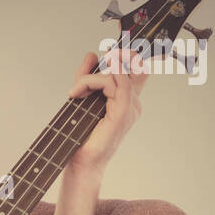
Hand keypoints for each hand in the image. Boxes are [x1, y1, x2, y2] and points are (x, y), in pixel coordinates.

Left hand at [65, 47, 146, 175]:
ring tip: (76, 91)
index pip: (137, 68)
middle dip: (114, 58)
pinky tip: (78, 93)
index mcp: (127, 101)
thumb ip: (87, 76)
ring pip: (117, 72)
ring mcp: (130, 107)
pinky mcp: (123, 111)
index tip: (111, 51)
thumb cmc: (83, 138)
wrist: (82, 162)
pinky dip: (92, 82)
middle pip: (133, 64)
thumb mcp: (83, 99)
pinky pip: (112, 82)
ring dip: (91, 77)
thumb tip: (92, 55)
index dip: (129, 54)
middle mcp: (132, 103)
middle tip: (95, 65)